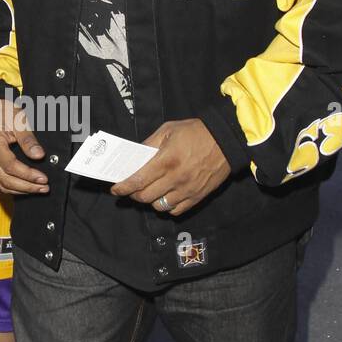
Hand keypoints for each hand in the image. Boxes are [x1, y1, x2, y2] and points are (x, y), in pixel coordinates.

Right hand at [0, 95, 48, 196]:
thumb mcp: (18, 119)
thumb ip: (28, 139)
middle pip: (6, 180)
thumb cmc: (2, 111)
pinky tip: (26, 187)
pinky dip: (13, 188)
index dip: (28, 175)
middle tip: (45, 187)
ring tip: (39, 189)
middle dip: (27, 187)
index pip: (10, 166)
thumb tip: (39, 156)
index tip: (44, 178)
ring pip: (2, 184)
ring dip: (21, 190)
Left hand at [109, 119, 230, 216]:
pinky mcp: (197, 196)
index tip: (115, 189)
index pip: (138, 180)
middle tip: (131, 188)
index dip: (123, 187)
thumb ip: (149, 144)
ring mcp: (187, 190)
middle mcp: (176, 178)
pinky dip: (166, 206)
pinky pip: (176, 210)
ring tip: (149, 191)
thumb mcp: (169, 130)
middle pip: (145, 196)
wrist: (226, 140)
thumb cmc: (197, 132)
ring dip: (150, 200)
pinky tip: (165, 196)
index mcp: (167, 160)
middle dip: (133, 194)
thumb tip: (134, 157)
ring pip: (159, 206)